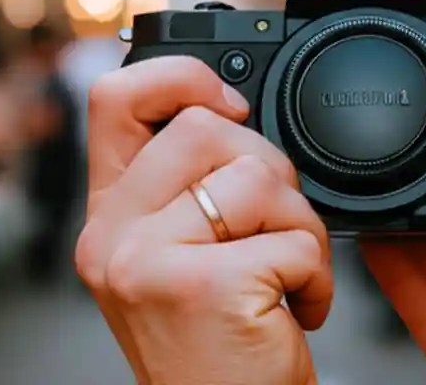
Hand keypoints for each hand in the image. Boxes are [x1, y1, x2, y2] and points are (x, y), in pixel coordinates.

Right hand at [76, 57, 332, 384]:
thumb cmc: (214, 348)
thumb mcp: (176, 258)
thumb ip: (183, 188)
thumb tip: (231, 113)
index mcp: (108, 218)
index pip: (114, 99)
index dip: (179, 77)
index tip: (230, 105)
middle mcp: (112, 237)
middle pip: (206, 128)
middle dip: (270, 170)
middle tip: (272, 229)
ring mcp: (150, 261)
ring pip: (259, 177)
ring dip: (301, 226)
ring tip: (285, 275)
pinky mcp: (205, 287)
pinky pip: (293, 239)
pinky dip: (317, 275)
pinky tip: (294, 310)